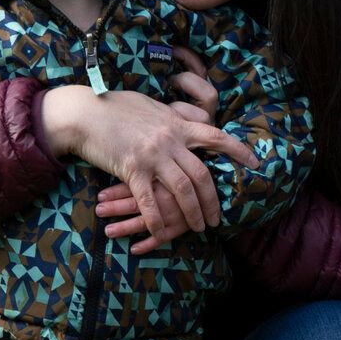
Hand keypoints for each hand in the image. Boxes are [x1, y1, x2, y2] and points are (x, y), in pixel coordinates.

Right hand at [77, 96, 259, 255]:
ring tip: (198, 227)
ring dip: (193, 213)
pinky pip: (150, 201)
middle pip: (202, 174)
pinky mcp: (132, 170)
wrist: (84, 113)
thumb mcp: (153, 106)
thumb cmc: (116, 107)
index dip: (239, 151)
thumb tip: (192, 118)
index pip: (217, 136)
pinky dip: (157, 220)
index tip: (256, 164)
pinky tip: (162, 233)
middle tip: (218, 217)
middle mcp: (170, 140)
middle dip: (213, 200)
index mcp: (177, 124)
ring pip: (182, 190)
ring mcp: (152, 155)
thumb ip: (174, 116)